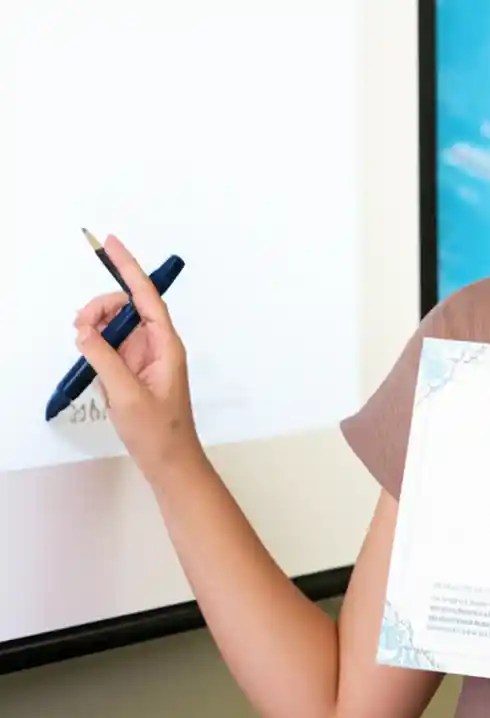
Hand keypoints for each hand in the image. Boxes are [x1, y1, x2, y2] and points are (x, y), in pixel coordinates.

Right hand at [73, 234, 203, 478]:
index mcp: (166, 345)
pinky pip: (110, 346)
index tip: (111, 243)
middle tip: (80, 331)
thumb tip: (85, 332)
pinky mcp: (132, 370)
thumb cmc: (157, 431)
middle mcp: (157, 345)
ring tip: (85, 349)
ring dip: (94, 329)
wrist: (168, 461)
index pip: (146, 296)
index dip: (129, 267)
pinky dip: (96, 349)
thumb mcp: (126, 395)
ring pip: (114, 326)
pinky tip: (95, 370)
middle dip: (99, 310)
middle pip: (124, 307)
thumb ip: (105, 359)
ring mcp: (144, 357)